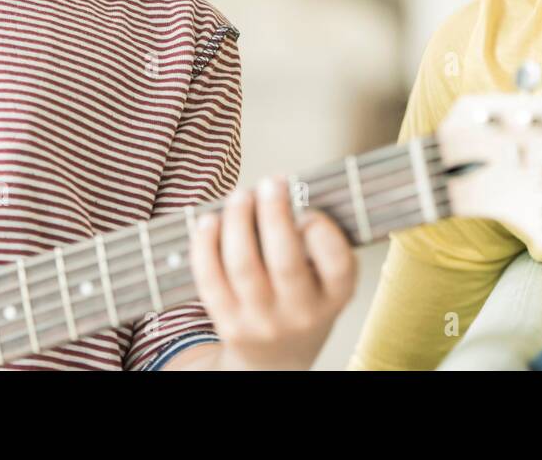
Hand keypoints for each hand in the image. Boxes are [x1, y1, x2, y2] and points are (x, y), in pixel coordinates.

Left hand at [188, 177, 357, 369]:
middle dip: (274, 214)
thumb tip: (283, 188)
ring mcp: (262, 322)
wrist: (276, 358)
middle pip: (285, 261)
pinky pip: (209, 280)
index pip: (336, 264)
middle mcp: (301, 314)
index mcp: (334, 297)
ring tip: (240, 195)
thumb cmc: (304, 301)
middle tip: (270, 183)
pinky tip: (210, 220)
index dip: (322, 231)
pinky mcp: (228, 324)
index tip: (309, 210)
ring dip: (238, 221)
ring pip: (242, 266)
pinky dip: (205, 245)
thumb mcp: (327, 280)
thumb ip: (317, 242)